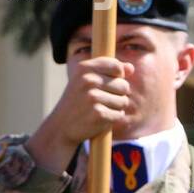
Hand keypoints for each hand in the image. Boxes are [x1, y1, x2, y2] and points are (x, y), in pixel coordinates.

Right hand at [26, 57, 133, 172]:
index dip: (117, 77)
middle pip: (124, 85)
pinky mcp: (99, 114)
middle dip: (117, 94)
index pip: (117, 66)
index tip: (105, 83)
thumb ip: (110, 70)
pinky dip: (113, 118)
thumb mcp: (88, 80)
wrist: (61, 125)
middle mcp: (88, 81)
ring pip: (124, 101)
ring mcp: (93, 97)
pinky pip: (120, 114)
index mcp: (84, 68)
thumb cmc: (79, 100)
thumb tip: (131, 68)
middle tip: (100, 100)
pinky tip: (99, 118)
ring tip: (98, 108)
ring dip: (115, 107)